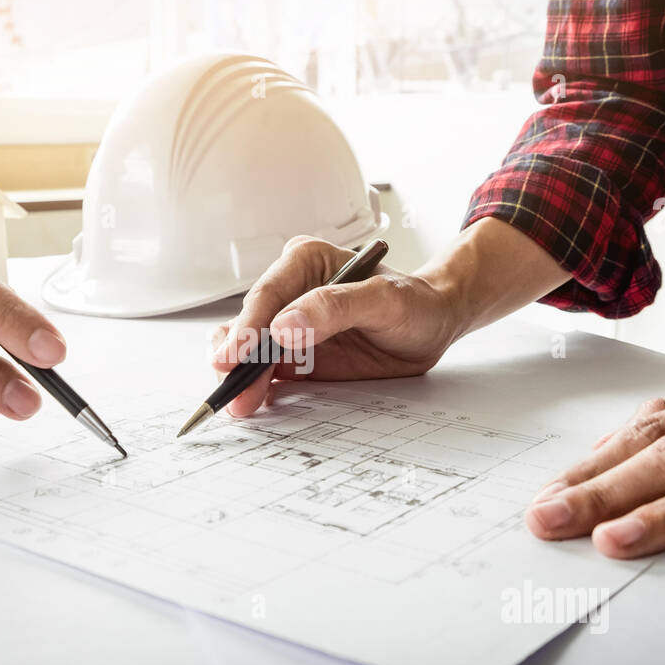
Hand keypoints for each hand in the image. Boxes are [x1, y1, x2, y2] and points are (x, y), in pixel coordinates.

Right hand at [208, 236, 464, 415]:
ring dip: (240, 376)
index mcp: (306, 262)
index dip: (246, 327)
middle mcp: (291, 291)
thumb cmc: (414, 303)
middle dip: (237, 359)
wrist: (432, 324)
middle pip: (249, 325)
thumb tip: (285, 326)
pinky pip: (263, 370)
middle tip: (233, 391)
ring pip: (247, 349)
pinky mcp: (293, 354)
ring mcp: (288, 324)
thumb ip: (335, 307)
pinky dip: (254, 386)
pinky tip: (251, 401)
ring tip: (239, 402)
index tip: (234, 355)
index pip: (267, 295)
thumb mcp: (384, 300)